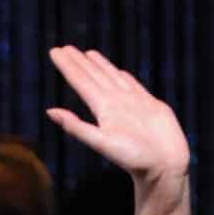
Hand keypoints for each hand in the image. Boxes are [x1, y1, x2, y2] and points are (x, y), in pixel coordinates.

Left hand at [46, 48, 190, 182]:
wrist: (164, 167)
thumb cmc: (134, 159)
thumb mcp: (101, 142)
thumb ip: (76, 127)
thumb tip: (49, 111)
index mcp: (102, 110)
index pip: (81, 82)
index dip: (68, 67)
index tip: (54, 51)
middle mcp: (115, 104)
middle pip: (93, 77)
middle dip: (78, 62)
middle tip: (64, 48)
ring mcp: (132, 104)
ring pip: (111, 78)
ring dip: (99, 66)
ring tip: (87, 54)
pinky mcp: (150, 106)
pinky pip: (133, 86)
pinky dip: (124, 77)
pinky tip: (118, 72)